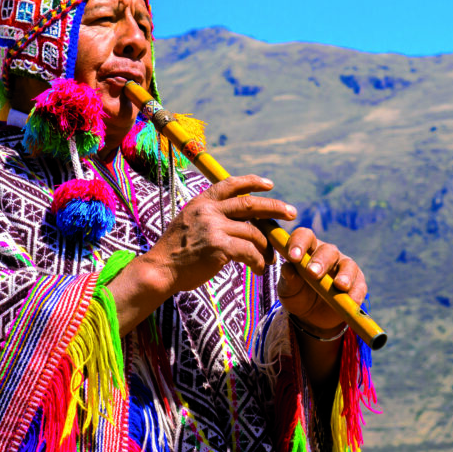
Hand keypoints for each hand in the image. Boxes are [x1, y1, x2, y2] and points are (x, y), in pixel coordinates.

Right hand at [139, 175, 296, 295]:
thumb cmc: (175, 251)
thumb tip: (233, 216)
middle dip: (274, 207)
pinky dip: (258, 261)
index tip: (269, 184)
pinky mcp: (219, 247)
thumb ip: (209, 215)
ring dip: (266, 247)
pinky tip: (259, 270)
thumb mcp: (188, 222)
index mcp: (201, 202)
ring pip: (253, 233)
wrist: (160, 269)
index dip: (252, 182)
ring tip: (270, 259)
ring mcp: (214, 228)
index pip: (231, 184)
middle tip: (292, 213)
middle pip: (249, 204)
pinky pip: (249, 252)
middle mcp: (209, 211)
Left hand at [277, 227, 367, 334]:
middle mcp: (327, 254)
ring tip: (339, 286)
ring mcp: (344, 267)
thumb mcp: (288, 289)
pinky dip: (356, 293)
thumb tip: (287, 269)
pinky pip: (359, 285)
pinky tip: (352, 301)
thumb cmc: (297, 295)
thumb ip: (288, 279)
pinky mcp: (357, 283)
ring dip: (344, 274)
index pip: (305, 236)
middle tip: (312, 273)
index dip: (299, 243)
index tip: (293, 257)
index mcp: (307, 249)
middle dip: (320, 261)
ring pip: (348, 265)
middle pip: (328, 250)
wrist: (311, 316)